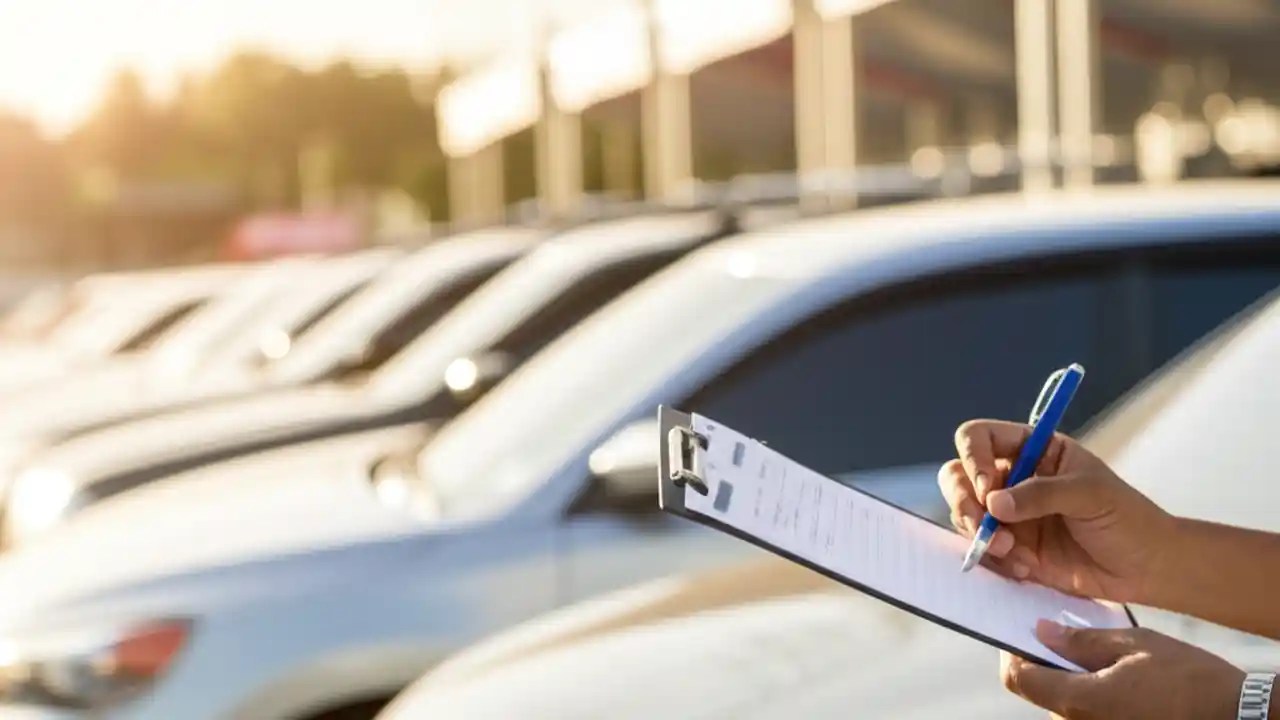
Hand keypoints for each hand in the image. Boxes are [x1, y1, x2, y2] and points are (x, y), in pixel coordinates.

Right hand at [938, 419, 1175, 602]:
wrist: (1145, 569)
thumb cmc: (1126, 518)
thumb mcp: (1090, 494)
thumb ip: (1041, 493)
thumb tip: (993, 504)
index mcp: (1032, 450)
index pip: (980, 437)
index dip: (973, 457)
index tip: (986, 486)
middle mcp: (1013, 478)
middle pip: (958, 475)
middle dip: (963, 501)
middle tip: (983, 525)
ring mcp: (1008, 515)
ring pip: (964, 514)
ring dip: (980, 535)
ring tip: (1013, 552)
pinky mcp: (1010, 549)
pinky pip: (981, 550)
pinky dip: (995, 561)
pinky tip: (1026, 568)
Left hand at [1001, 622, 1242, 719]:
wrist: (1237, 716)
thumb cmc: (1188, 679)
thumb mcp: (1134, 644)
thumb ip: (1081, 641)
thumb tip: (1041, 632)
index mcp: (1079, 701)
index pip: (1018, 678)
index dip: (1014, 653)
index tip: (1025, 632)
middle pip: (1041, 692)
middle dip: (1048, 663)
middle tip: (1068, 636)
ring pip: (1066, 704)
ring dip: (1073, 679)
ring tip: (1101, 655)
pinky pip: (1088, 714)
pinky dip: (1092, 693)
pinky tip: (1116, 677)